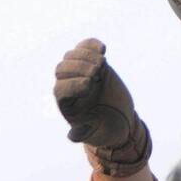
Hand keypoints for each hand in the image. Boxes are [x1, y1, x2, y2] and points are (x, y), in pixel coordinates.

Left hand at [53, 38, 151, 176]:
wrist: (119, 119)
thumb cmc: (106, 130)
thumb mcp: (96, 134)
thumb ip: (84, 134)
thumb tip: (72, 136)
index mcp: (66, 104)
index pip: (60, 89)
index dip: (72, 84)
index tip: (90, 85)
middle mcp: (68, 86)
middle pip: (61, 69)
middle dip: (78, 68)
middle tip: (96, 72)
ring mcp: (79, 72)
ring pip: (71, 56)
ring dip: (85, 55)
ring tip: (101, 63)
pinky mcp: (91, 63)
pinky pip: (85, 47)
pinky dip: (92, 44)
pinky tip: (103, 49)